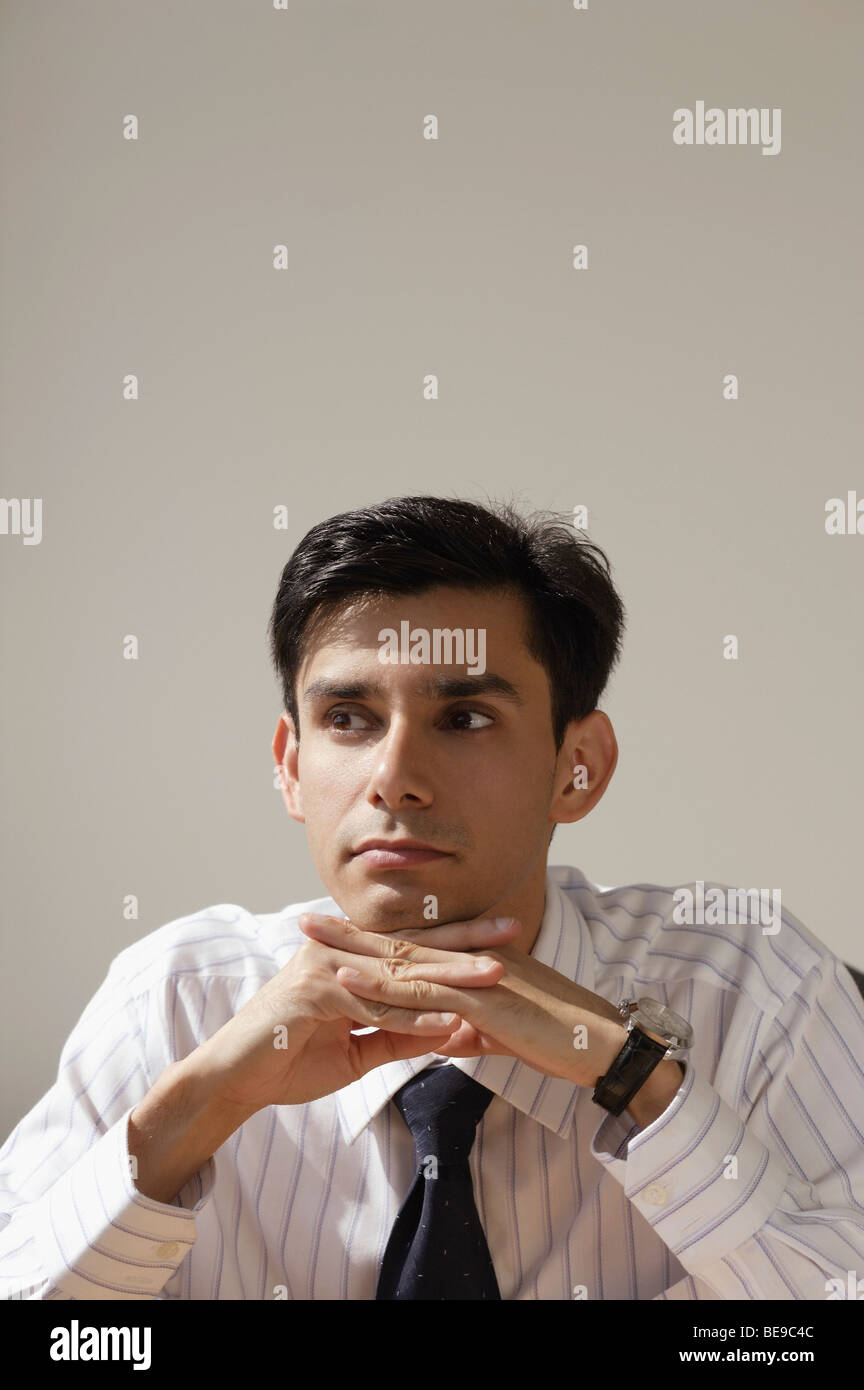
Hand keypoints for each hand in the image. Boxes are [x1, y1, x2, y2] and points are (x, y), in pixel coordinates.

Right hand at [191, 913, 521, 1110]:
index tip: (504, 938)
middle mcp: (339, 951)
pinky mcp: (313, 992)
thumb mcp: (359, 1050)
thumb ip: (401, 1035)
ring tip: (494, 976)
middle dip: (465, 940)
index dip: (459, 939)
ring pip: (400, 971)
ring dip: (450, 974)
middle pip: (413, 945)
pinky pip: (374, 1005)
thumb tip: (451, 1027)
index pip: (413, 945)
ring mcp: (325, 967)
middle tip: (513, 931)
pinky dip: (413, 1014)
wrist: (236, 1078)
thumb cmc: (291, 1059)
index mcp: (350, 957)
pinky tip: (448, 1019)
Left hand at [303, 915, 629, 1088]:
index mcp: (472, 965)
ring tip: (310, 938)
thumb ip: (470, 1030)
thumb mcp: (504, 1035)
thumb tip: (440, 1036)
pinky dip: (381, 985)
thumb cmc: (560, 1039)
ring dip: (351, 948)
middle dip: (349, 932)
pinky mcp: (478, 998)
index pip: (413, 948)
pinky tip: (348, 980)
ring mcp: (471, 975)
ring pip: (400, 959)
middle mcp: (468, 960)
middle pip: (397, 943)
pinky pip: (421, 992)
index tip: (334, 931)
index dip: (371, 939)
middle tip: (305, 919)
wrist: (600, 1044)